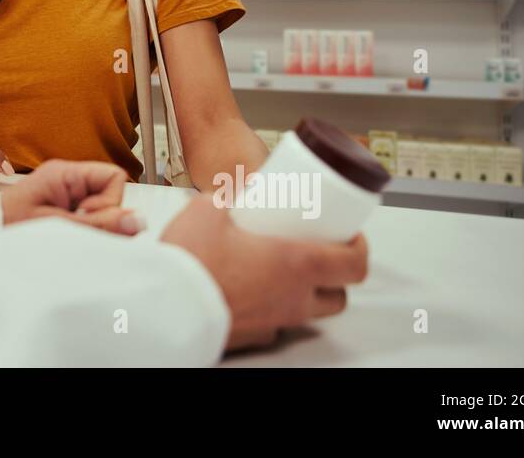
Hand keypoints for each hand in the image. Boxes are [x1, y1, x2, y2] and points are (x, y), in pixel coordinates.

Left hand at [0, 160, 145, 235]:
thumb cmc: (6, 224)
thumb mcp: (56, 225)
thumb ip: (98, 224)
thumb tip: (138, 220)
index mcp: (65, 173)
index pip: (114, 177)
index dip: (109, 203)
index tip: (87, 220)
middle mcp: (68, 180)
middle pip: (110, 197)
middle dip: (99, 219)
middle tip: (71, 230)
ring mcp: (64, 194)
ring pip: (100, 211)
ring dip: (87, 228)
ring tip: (61, 234)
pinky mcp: (60, 208)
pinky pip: (85, 220)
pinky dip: (79, 232)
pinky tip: (59, 237)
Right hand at [159, 194, 368, 350]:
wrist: (163, 303)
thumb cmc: (191, 263)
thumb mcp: (207, 208)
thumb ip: (225, 195)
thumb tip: (236, 186)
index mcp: (295, 265)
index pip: (354, 264)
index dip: (360, 248)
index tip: (351, 235)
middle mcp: (292, 298)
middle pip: (338, 296)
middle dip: (337, 276)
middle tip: (321, 253)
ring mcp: (273, 321)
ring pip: (308, 313)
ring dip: (307, 294)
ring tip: (285, 272)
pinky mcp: (252, 335)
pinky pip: (274, 324)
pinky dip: (273, 308)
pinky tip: (254, 291)